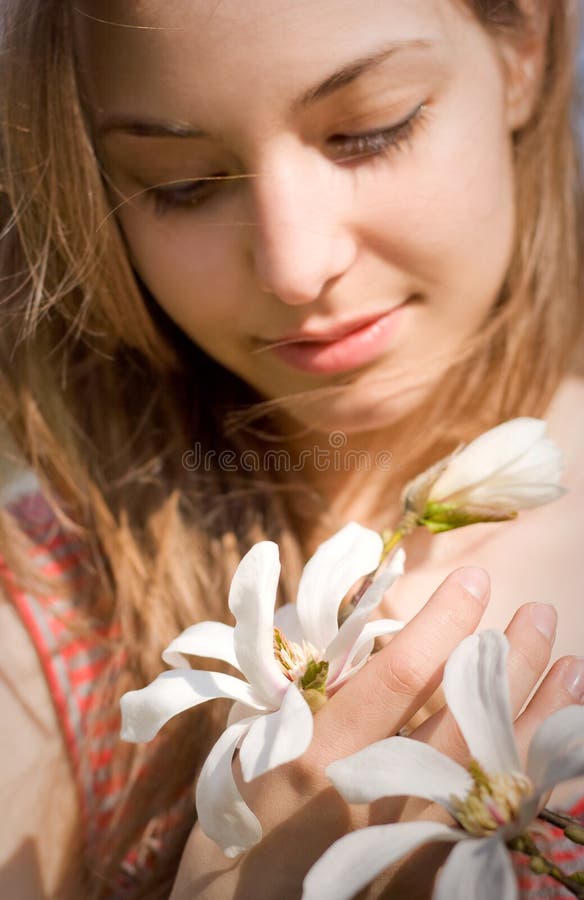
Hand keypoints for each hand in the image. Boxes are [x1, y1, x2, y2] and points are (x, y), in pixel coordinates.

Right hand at [169, 569, 577, 899]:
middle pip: (459, 718)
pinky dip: (530, 789)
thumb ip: (300, 696)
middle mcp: (370, 793)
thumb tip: (356, 638)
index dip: (444, 623)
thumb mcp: (247, 747)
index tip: (475, 581)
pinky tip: (557, 756)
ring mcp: (405, 840)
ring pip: (487, 771)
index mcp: (319, 749)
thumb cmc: (235, 825)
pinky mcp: (425, 873)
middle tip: (540, 613)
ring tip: (569, 667)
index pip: (401, 674)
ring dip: (533, 717)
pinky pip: (492, 830)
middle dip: (506, 661)